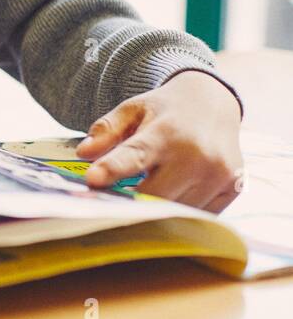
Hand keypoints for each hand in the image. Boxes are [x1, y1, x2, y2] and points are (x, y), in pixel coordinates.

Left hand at [76, 71, 242, 211]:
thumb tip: (84, 153)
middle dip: (129, 203)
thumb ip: (107, 130)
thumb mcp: (132, 109)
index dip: (113, 170)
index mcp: (168, 132)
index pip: (137, 155)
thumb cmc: (165, 110)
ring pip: (177, 211)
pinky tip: (167, 199)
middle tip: (108, 204)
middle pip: (156, 195)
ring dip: (154, 210)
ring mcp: (220, 175)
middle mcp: (199, 155)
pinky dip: (179, 212)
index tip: (92, 181)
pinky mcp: (233, 189)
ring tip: (137, 200)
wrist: (214, 104)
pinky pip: (199, 214)